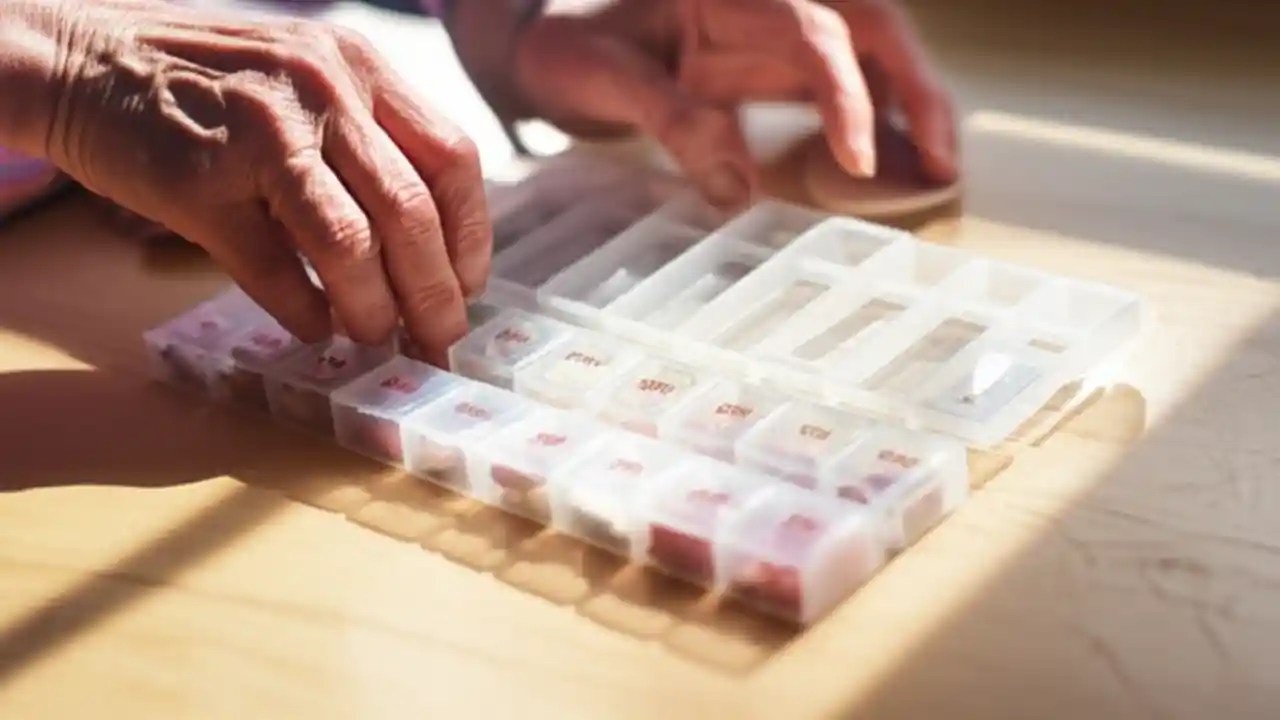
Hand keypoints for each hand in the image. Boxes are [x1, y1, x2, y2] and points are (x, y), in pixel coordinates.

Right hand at [38, 0, 490, 361]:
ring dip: (375, 308)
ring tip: (378, 339)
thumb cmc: (209, 81)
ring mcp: (260, 134)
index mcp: (359, 67)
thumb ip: (367, 141)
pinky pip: (272, 267)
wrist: (83, 59)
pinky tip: (316, 330)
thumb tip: (429, 247)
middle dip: (435, 292)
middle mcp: (321, 91)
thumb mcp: (306, 79)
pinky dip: (302, 311)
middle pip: (411, 211)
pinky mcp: (200, 184)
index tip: (469, 285)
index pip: (452, 159)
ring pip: (351, 242)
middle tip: (440, 339)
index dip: (471, 235)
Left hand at [514, 0, 956, 206]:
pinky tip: (883, 161)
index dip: (846, 96)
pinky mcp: (768, 62)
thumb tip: (738, 184)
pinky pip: (838, 82)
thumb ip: (671, 118)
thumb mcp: (602, 78)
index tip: (860, 161)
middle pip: (870, 26)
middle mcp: (766, 0)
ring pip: (867, 51)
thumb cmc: (567, 44)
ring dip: (907, 103)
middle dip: (916, 89)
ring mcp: (771, 30)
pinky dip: (870, 118)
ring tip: (936, 166)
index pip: (814, 32)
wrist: (545, 33)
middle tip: (945, 160)